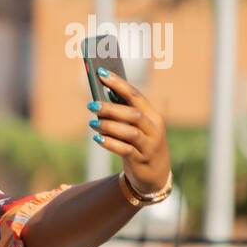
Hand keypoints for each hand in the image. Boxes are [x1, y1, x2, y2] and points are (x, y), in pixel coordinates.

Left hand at [89, 69, 170, 194]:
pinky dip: (110, 143)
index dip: (118, 84)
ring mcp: (149, 145)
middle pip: (132, 114)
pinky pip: (125, 150)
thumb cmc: (140, 143)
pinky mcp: (141, 160)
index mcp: (153, 115)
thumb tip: (99, 99)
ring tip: (92, 123)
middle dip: (111, 108)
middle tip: (91, 105)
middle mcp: (154, 128)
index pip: (135, 95)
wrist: (155, 174)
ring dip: (109, 126)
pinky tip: (97, 138)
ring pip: (129, 132)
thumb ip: (123, 114)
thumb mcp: (136, 128)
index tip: (101, 72)